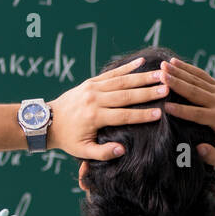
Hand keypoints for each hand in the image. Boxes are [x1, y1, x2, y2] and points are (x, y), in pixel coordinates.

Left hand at [47, 57, 166, 159]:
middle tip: (166, 88)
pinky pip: (111, 73)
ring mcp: (92, 88)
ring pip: (121, 81)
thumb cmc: (68, 139)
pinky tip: (141, 62)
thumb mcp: (82, 151)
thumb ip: (102, 153)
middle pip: (125, 95)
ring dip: (141, 77)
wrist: (47, 121)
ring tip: (160, 74)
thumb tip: (122, 150)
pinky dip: (127, 67)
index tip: (159, 114)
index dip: (142, 115)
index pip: (123, 115)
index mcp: (94, 117)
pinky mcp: (91, 82)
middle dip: (147, 92)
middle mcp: (94, 100)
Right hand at [160, 58, 214, 165]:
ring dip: (178, 72)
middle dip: (177, 83)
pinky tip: (173, 62)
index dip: (182, 110)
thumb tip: (199, 148)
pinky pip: (200, 74)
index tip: (165, 106)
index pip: (197, 114)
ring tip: (162, 66)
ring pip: (196, 80)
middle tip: (160, 76)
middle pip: (195, 92)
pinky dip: (187, 67)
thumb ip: (211, 155)